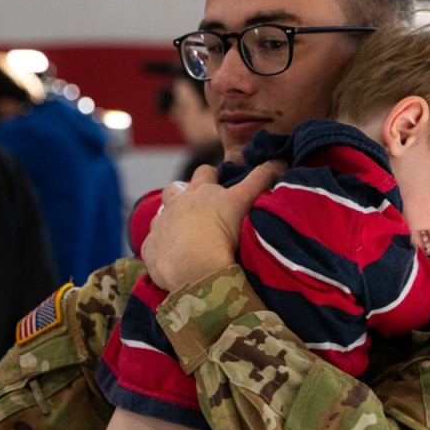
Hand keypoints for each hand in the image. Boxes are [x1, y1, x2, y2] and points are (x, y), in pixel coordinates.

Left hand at [141, 161, 284, 291]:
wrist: (197, 269)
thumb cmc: (224, 233)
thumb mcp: (245, 202)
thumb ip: (261, 179)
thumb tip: (279, 160)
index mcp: (200, 191)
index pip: (205, 172)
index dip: (212, 176)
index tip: (219, 184)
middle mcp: (175, 204)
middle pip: (174, 189)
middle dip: (182, 194)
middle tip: (196, 209)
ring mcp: (160, 226)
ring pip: (160, 216)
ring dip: (170, 222)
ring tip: (183, 236)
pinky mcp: (150, 248)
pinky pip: (153, 245)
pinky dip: (162, 249)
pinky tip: (173, 260)